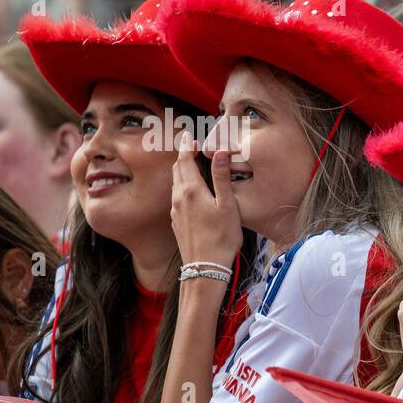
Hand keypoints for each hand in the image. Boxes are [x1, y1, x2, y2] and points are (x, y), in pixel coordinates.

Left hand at [170, 135, 242, 267]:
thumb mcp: (227, 205)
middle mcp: (178, 197)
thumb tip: (220, 151)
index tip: (191, 136)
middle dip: (183, 155)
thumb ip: (222, 177)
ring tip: (191, 164)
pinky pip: (176, 197)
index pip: (185, 160)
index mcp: (191, 190)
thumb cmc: (221, 238)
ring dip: (182, 170)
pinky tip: (191, 191)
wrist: (205, 267)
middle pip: (177, 169)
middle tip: (190, 145)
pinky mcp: (176, 221)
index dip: (188, 146)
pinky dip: (182, 186)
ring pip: (175, 183)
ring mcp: (175, 210)